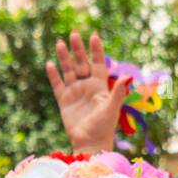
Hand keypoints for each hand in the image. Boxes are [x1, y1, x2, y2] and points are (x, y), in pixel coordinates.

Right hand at [46, 31, 130, 152]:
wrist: (89, 143)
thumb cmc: (104, 127)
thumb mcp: (112, 108)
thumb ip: (118, 92)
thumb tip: (128, 76)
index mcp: (100, 86)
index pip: (98, 63)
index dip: (96, 50)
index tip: (93, 35)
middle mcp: (87, 86)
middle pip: (81, 63)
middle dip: (78, 49)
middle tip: (74, 33)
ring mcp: (75, 93)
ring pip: (69, 70)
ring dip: (64, 57)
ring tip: (60, 43)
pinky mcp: (64, 101)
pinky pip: (58, 84)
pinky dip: (53, 75)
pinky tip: (49, 64)